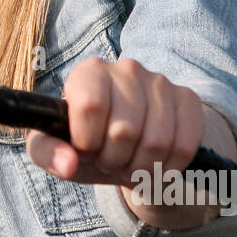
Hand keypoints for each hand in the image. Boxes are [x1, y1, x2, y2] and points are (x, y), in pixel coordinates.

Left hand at [25, 57, 234, 228]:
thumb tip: (68, 163)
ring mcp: (160, 81)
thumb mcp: (55, 147)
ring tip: (130, 163)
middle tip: (111, 160)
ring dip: (142, 168)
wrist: (127, 145)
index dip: (88, 142)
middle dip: (115, 160)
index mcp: (88, 73)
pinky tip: (155, 165)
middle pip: (125, 130)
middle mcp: (126, 68)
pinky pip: (185, 145)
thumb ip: (48, 153)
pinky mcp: (188, 99)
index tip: (87, 149)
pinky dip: (168, 168)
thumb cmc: (85, 143)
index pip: (91, 107)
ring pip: (158, 142)